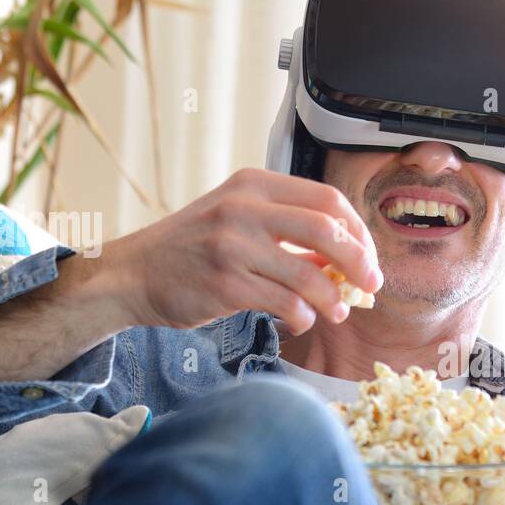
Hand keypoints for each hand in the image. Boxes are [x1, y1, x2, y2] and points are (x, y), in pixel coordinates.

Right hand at [98, 168, 381, 332]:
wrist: (133, 274)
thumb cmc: (193, 250)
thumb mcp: (238, 220)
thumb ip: (288, 231)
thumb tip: (346, 258)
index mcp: (254, 184)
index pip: (328, 200)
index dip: (359, 231)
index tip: (368, 258)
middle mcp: (244, 208)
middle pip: (327, 229)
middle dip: (360, 262)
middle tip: (371, 286)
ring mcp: (233, 245)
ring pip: (309, 273)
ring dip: (334, 299)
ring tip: (339, 312)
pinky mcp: (225, 284)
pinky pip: (285, 303)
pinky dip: (304, 316)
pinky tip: (303, 319)